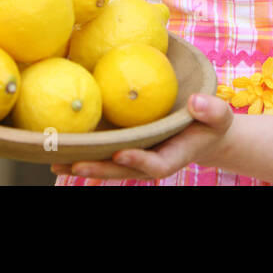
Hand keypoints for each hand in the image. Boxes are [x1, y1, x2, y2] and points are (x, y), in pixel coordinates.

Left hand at [50, 93, 231, 180]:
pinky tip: (59, 143)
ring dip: (81, 163)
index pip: (155, 166)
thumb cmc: (211, 122)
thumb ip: (212, 110)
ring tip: (53, 160)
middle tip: (73, 164)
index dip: (138, 162)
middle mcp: (149, 160)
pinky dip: (82, 149)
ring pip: (107, 163)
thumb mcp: (219, 116)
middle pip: (122, 170)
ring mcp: (135, 155)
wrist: (202, 130)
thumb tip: (196, 102)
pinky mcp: (125, 145)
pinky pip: (102, 149)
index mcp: (172, 157)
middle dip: (98, 169)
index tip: (121, 153)